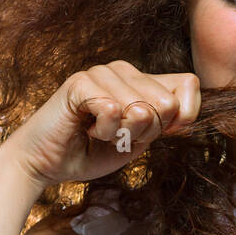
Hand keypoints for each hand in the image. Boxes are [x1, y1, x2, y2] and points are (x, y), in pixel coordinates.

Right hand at [0, 61, 201, 188]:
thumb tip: (181, 111)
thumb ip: (163, 123)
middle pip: (168, 103)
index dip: (182, 118)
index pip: (189, 85)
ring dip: (122, 134)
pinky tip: (86, 128)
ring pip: (142, 109)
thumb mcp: (139, 140)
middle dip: (146, 133)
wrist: (46, 165)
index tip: (152, 134)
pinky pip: (114, 111)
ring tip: (98, 132)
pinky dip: (104, 132)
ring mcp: (101, 72)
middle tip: (117, 135)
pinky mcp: (81, 82)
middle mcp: (124, 69)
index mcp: (141, 80)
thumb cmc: (91, 152)